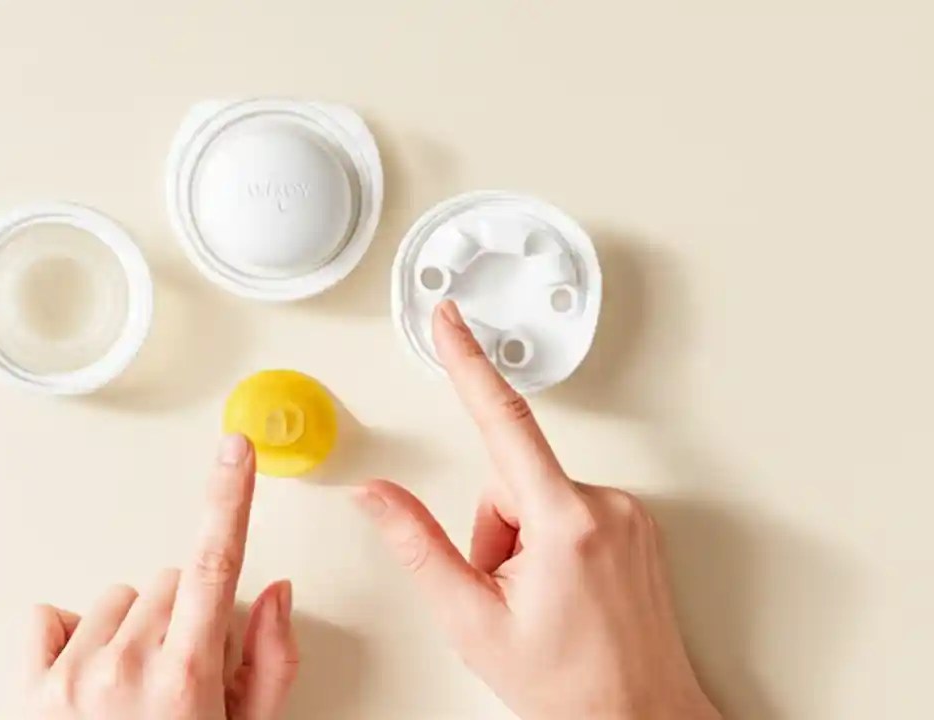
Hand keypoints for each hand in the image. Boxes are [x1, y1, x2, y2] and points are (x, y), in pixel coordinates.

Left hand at [27, 435, 297, 719]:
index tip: (235, 450)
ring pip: (116, 599)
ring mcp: (67, 675)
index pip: (216, 565)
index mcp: (186, 680)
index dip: (229, 498)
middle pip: (171, 581)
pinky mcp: (22, 684)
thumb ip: (269, 664)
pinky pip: (49, 616)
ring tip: (131, 688)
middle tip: (182, 672)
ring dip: (129, 628)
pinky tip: (83, 674)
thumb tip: (273, 593)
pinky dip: (67, 636)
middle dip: (186, 614)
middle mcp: (123, 668)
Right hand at [353, 300, 720, 719]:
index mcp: (564, 522)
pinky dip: (551, 544)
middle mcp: (605, 505)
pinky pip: (568, 511)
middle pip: (508, 481)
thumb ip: (416, 546)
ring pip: (536, 498)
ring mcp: (626, 514)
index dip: (466, 362)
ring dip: (521, 543)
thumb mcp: (471, 619)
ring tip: (541, 601)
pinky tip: (564, 591)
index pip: (503, 421)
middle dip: (492, 533)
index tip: (449, 318)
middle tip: (508, 594)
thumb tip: (374, 495)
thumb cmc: (571, 686)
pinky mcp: (634, 524)